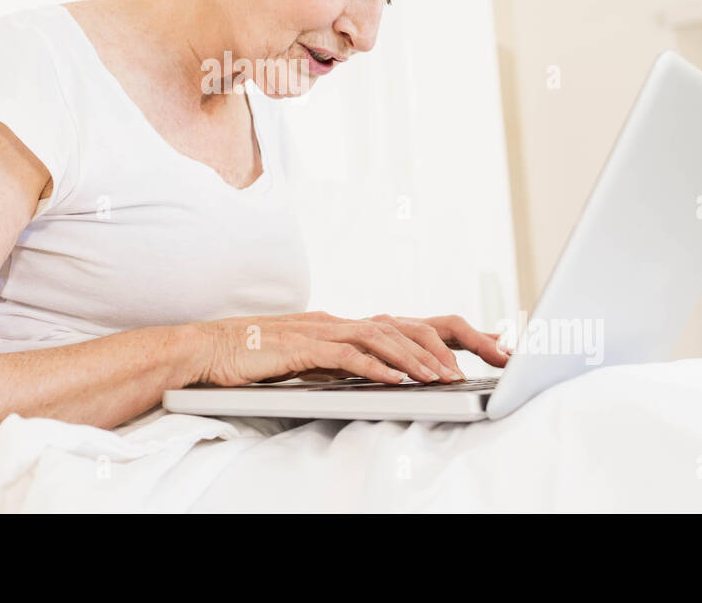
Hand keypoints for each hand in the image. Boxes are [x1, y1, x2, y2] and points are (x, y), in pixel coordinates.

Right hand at [190, 311, 505, 387]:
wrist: (210, 348)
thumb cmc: (258, 358)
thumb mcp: (313, 362)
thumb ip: (346, 363)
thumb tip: (385, 377)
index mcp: (348, 325)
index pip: (411, 324)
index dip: (453, 334)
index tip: (492, 344)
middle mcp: (342, 322)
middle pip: (411, 325)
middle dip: (455, 342)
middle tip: (489, 358)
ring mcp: (324, 331)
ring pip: (385, 338)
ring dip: (419, 360)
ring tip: (446, 378)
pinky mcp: (304, 348)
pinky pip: (348, 356)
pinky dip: (376, 367)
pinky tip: (397, 379)